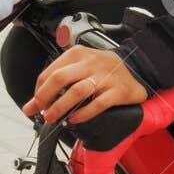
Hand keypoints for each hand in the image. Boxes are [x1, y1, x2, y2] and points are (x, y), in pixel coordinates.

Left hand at [23, 45, 148, 125]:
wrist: (138, 69)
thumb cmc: (105, 70)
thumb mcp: (82, 65)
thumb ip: (60, 80)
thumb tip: (35, 103)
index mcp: (78, 54)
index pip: (50, 72)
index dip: (39, 91)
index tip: (35, 104)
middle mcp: (90, 63)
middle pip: (60, 78)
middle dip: (45, 98)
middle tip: (40, 112)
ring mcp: (105, 77)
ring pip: (77, 91)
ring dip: (60, 107)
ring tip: (52, 117)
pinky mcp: (117, 91)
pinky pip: (97, 104)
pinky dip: (83, 114)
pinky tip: (74, 119)